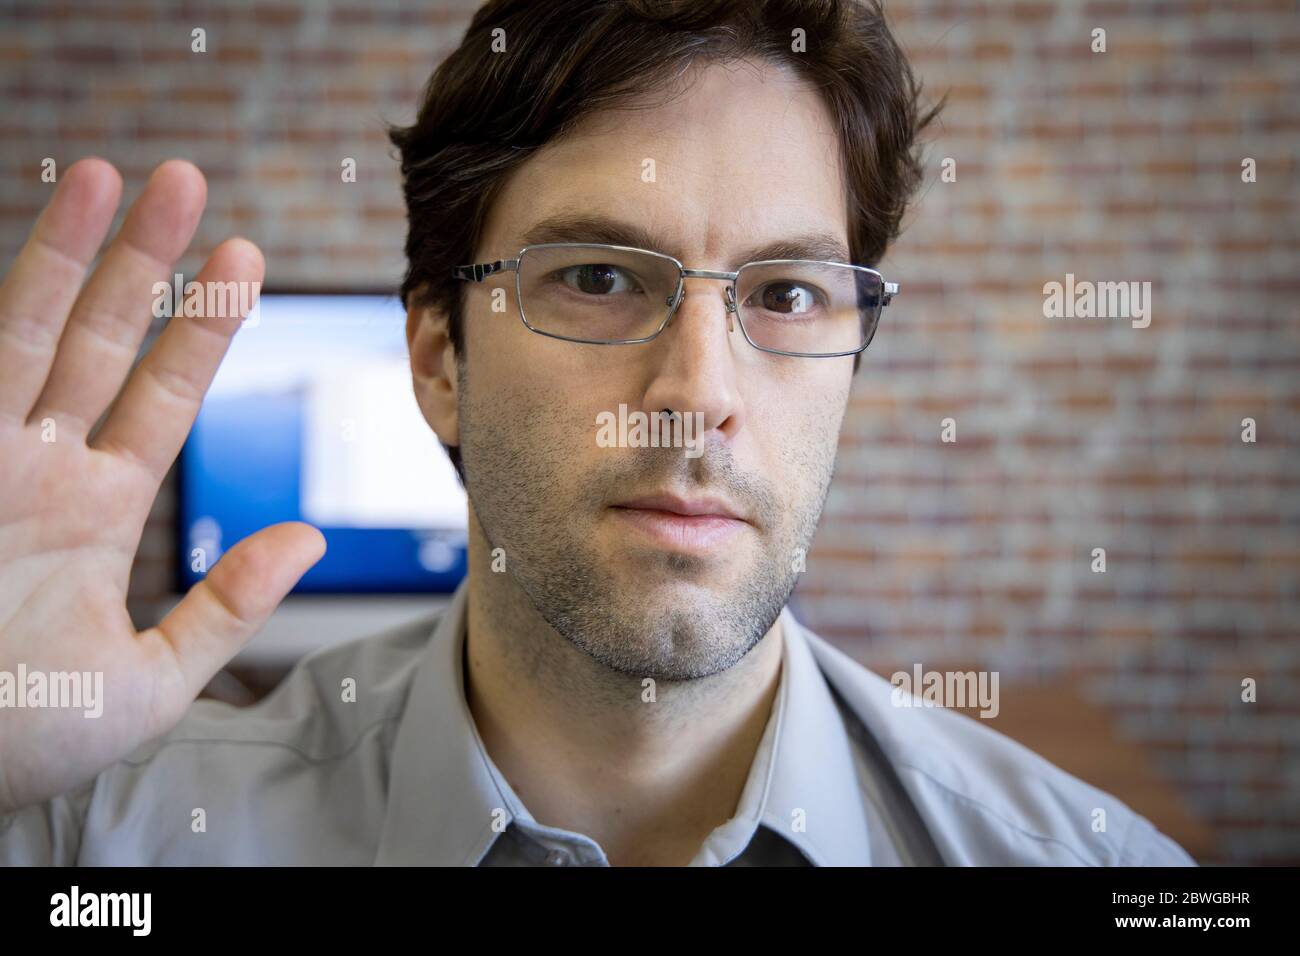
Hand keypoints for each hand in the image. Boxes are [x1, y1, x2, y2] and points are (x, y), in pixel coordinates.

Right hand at [0, 158, 324, 814]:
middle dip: (141, 262)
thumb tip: (307, 538)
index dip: (202, 325)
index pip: (162, 395)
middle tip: (185, 177)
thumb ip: (227, 607)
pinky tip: (18, 253)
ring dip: (58, 254)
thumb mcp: (147, 681)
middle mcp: (36, 471)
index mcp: (96, 511)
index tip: (246, 256)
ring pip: (21, 334)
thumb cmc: (20, 740)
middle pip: (98, 341)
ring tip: (101, 173)